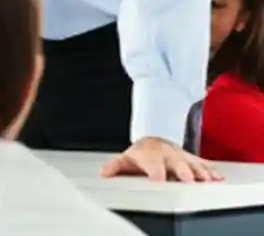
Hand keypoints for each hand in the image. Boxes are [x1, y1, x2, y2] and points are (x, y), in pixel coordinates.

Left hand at [100, 137, 223, 182]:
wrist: (153, 141)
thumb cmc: (140, 155)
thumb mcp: (126, 159)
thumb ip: (115, 166)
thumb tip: (104, 173)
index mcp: (150, 155)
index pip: (152, 164)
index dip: (156, 171)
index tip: (159, 180)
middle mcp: (167, 154)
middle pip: (175, 162)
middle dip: (182, 170)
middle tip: (187, 179)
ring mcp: (180, 156)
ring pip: (191, 162)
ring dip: (200, 171)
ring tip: (207, 179)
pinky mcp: (191, 158)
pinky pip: (202, 163)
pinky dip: (211, 169)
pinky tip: (218, 176)